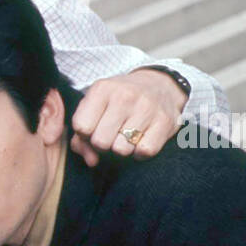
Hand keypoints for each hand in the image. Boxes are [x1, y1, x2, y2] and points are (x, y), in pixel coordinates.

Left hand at [69, 68, 186, 165]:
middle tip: (111, 134)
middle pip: (101, 142)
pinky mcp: (164, 121)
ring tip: (126, 135)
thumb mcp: (95, 108)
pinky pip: (145, 151)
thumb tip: (92, 161)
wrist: (159, 84)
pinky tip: (140, 140)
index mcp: (102, 89)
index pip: (81, 127)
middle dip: (103, 144)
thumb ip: (81, 137)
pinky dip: (141, 152)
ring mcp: (146, 107)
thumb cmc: (119, 101)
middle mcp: (124, 96)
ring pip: (122, 150)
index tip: (94, 128)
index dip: (85, 135)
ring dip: (122, 148)